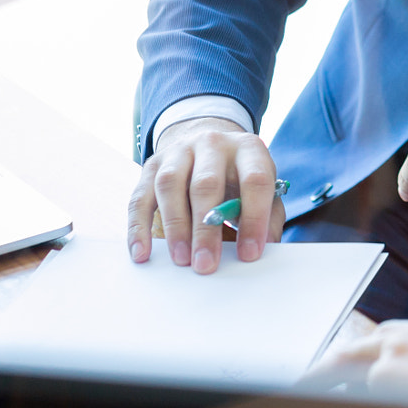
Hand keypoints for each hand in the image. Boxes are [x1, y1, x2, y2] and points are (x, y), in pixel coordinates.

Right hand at [126, 116, 285, 272]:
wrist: (208, 142)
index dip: (255, 217)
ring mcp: (179, 151)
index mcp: (248, 148)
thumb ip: (268, 216)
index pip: (255, 180)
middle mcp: (212, 144)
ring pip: (170, 185)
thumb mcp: (263, 189)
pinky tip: (143, 253)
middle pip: (206, 184)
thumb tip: (266, 249)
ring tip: (181, 260)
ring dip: (175, 227)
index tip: (249, 254)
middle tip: (206, 264)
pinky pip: (140, 197)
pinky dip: (139, 228)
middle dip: (205, 229)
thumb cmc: (239, 176)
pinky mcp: (152, 165)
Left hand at [315, 318, 407, 399]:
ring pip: (362, 366)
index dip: (367, 350)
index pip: (387, 335)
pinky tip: (366, 403)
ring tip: (321, 389)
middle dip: (339, 362)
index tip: (352, 359)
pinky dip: (365, 395)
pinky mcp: (386, 370)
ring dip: (349, 380)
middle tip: (314, 376)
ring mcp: (396, 350)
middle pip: (362, 344)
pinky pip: (366, 386)